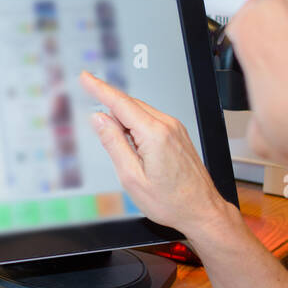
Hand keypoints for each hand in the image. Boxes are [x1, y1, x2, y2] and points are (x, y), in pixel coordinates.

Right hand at [79, 70, 228, 239]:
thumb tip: (99, 119)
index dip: (99, 88)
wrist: (201, 210)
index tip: (86, 78)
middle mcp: (167, 126)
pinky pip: (151, 120)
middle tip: (94, 117)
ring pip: (140, 112)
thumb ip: (113, 143)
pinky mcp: (178, 134)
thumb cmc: (170, 201)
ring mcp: (175, 128)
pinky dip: (136, 124)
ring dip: (123, 119)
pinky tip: (133, 144)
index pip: (120, 103)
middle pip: (130, 105)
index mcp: (154, 134)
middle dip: (109, 106)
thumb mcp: (131, 177)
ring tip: (121, 147)